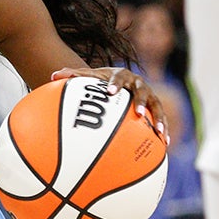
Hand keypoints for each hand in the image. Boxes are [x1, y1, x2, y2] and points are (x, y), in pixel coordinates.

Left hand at [51, 66, 168, 144]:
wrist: (120, 80)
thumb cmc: (101, 80)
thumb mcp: (89, 77)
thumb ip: (72, 75)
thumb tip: (53, 75)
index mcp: (121, 75)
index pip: (118, 78)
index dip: (115, 84)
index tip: (110, 92)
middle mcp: (138, 84)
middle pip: (143, 91)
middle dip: (141, 101)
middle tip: (138, 113)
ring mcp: (150, 95)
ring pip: (157, 106)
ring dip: (158, 118)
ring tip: (158, 132)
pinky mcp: (155, 108)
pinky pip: (161, 119)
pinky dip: (163, 129)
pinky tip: (165, 143)